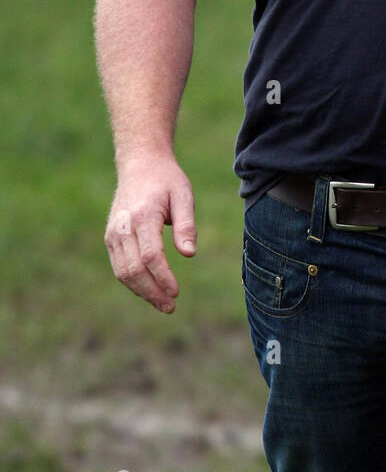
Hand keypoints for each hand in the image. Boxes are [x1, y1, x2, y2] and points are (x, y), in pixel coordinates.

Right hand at [104, 154, 196, 312]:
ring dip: (142, 292)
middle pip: (134, 269)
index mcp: (143, 216)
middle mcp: (122, 227)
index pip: (150, 256)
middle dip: (152, 292)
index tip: (176, 292)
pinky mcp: (110, 238)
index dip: (163, 277)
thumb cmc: (166, 180)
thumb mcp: (183, 195)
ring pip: (122, 272)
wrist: (139, 164)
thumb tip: (189, 254)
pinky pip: (119, 266)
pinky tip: (150, 290)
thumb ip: (187, 225)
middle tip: (170, 307)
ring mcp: (113, 233)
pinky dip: (133, 282)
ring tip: (163, 303)